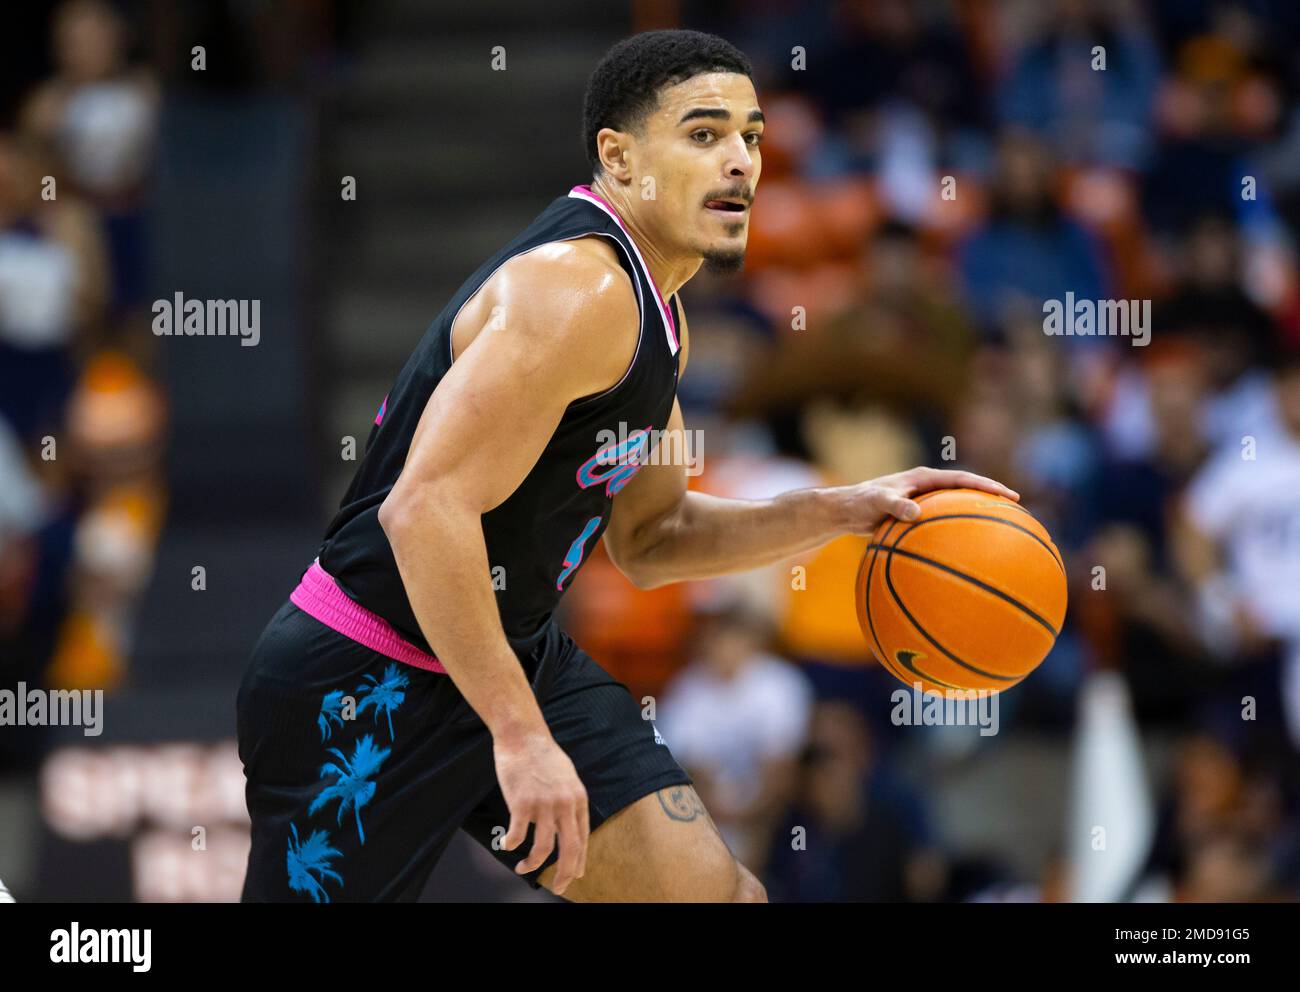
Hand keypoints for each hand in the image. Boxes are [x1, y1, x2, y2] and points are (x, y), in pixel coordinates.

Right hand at [493, 730, 588, 895]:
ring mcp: (543, 805)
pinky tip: (507, 845)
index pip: (582, 839)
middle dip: (565, 875)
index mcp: (578, 799)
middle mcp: (564, 805)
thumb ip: (570, 801)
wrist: (523, 736)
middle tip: (559, 889)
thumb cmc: (543, 756)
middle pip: (569, 850)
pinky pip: (517, 835)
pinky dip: (511, 845)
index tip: (574, 875)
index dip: (578, 861)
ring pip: (542, 849)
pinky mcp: (521, 804)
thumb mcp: (568, 778)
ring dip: (532, 865)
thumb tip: (569, 825)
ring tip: (522, 868)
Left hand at [832, 466, 1018, 535]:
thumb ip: (895, 505)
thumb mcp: (876, 503)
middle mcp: (927, 486)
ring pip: (957, 505)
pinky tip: (964, 551)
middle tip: (1017, 508)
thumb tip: (915, 512)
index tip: (1009, 496)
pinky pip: (943, 521)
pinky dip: (956, 530)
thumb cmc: (859, 503)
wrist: (844, 509)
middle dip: (991, 496)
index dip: (987, 486)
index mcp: (924, 478)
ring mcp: (924, 499)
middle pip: (967, 490)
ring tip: (1000, 528)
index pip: (963, 479)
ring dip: (976, 513)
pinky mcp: (917, 514)